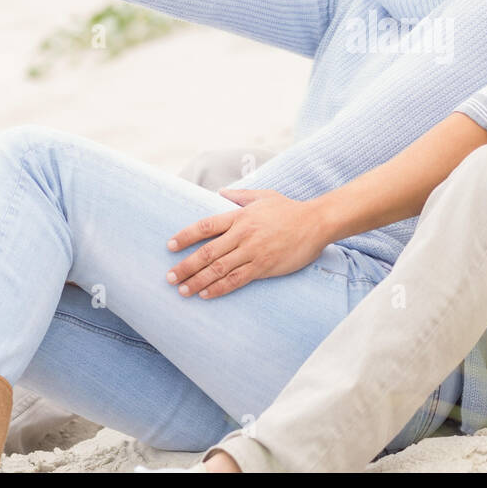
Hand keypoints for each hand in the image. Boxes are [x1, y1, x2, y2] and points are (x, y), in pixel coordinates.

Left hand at [166, 188, 328, 298]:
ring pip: (219, 269)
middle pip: (208, 252)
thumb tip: (221, 193)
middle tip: (170, 277)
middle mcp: (243, 234)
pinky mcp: (264, 266)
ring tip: (182, 290)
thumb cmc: (290, 209)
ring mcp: (253, 251)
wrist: (316, 223)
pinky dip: (219, 288)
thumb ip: (240, 196)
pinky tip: (206, 294)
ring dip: (198, 281)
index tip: (170, 246)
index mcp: (240, 216)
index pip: (206, 226)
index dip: (185, 237)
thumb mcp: (264, 196)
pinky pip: (237, 280)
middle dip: (186, 266)